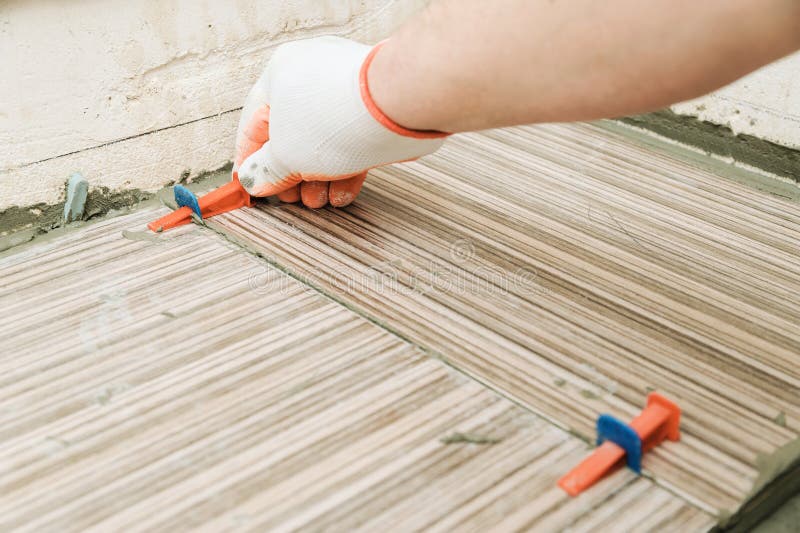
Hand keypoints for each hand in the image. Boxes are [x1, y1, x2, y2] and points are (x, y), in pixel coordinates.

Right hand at [233, 36, 446, 207]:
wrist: (401, 105)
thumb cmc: (336, 118)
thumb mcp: (287, 154)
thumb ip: (267, 170)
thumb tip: (255, 180)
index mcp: (280, 74)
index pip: (254, 123)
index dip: (250, 160)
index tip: (250, 186)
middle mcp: (312, 77)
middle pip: (292, 134)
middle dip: (292, 174)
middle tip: (292, 199)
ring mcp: (346, 92)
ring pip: (324, 142)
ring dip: (318, 178)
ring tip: (318, 201)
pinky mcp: (374, 109)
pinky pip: (352, 141)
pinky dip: (346, 169)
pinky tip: (342, 194)